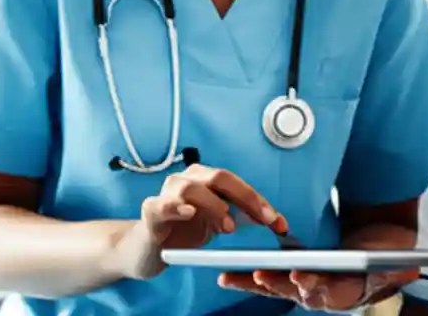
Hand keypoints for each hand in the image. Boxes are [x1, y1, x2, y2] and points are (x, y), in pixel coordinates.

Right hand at [113, 164, 284, 279]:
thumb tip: (279, 224)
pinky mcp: (150, 211)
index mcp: (207, 179)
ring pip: (192, 188)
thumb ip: (244, 219)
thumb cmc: (184, 231)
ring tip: (227, 226)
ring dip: (214, 206)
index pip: (237, 184)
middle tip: (262, 220)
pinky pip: (162, 204)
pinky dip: (176, 207)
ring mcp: (167, 193)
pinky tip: (189, 213)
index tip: (277, 222)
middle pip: (220, 178)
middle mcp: (188, 179)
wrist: (148, 249)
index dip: (259, 201)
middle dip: (246, 198)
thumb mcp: (218, 224)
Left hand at [218, 268, 419, 310]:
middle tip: (262, 273)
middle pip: (297, 293)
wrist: (372, 253)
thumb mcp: (394, 262)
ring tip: (236, 275)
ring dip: (256, 283)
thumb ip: (398, 269)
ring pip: (277, 289)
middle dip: (278, 284)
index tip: (302, 277)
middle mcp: (323, 296)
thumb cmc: (380, 255)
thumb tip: (411, 270)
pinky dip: (246, 281)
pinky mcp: (289, 281)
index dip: (315, 285)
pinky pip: (266, 283)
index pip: (330, 292)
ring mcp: (304, 290)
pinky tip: (227, 276)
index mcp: (347, 292)